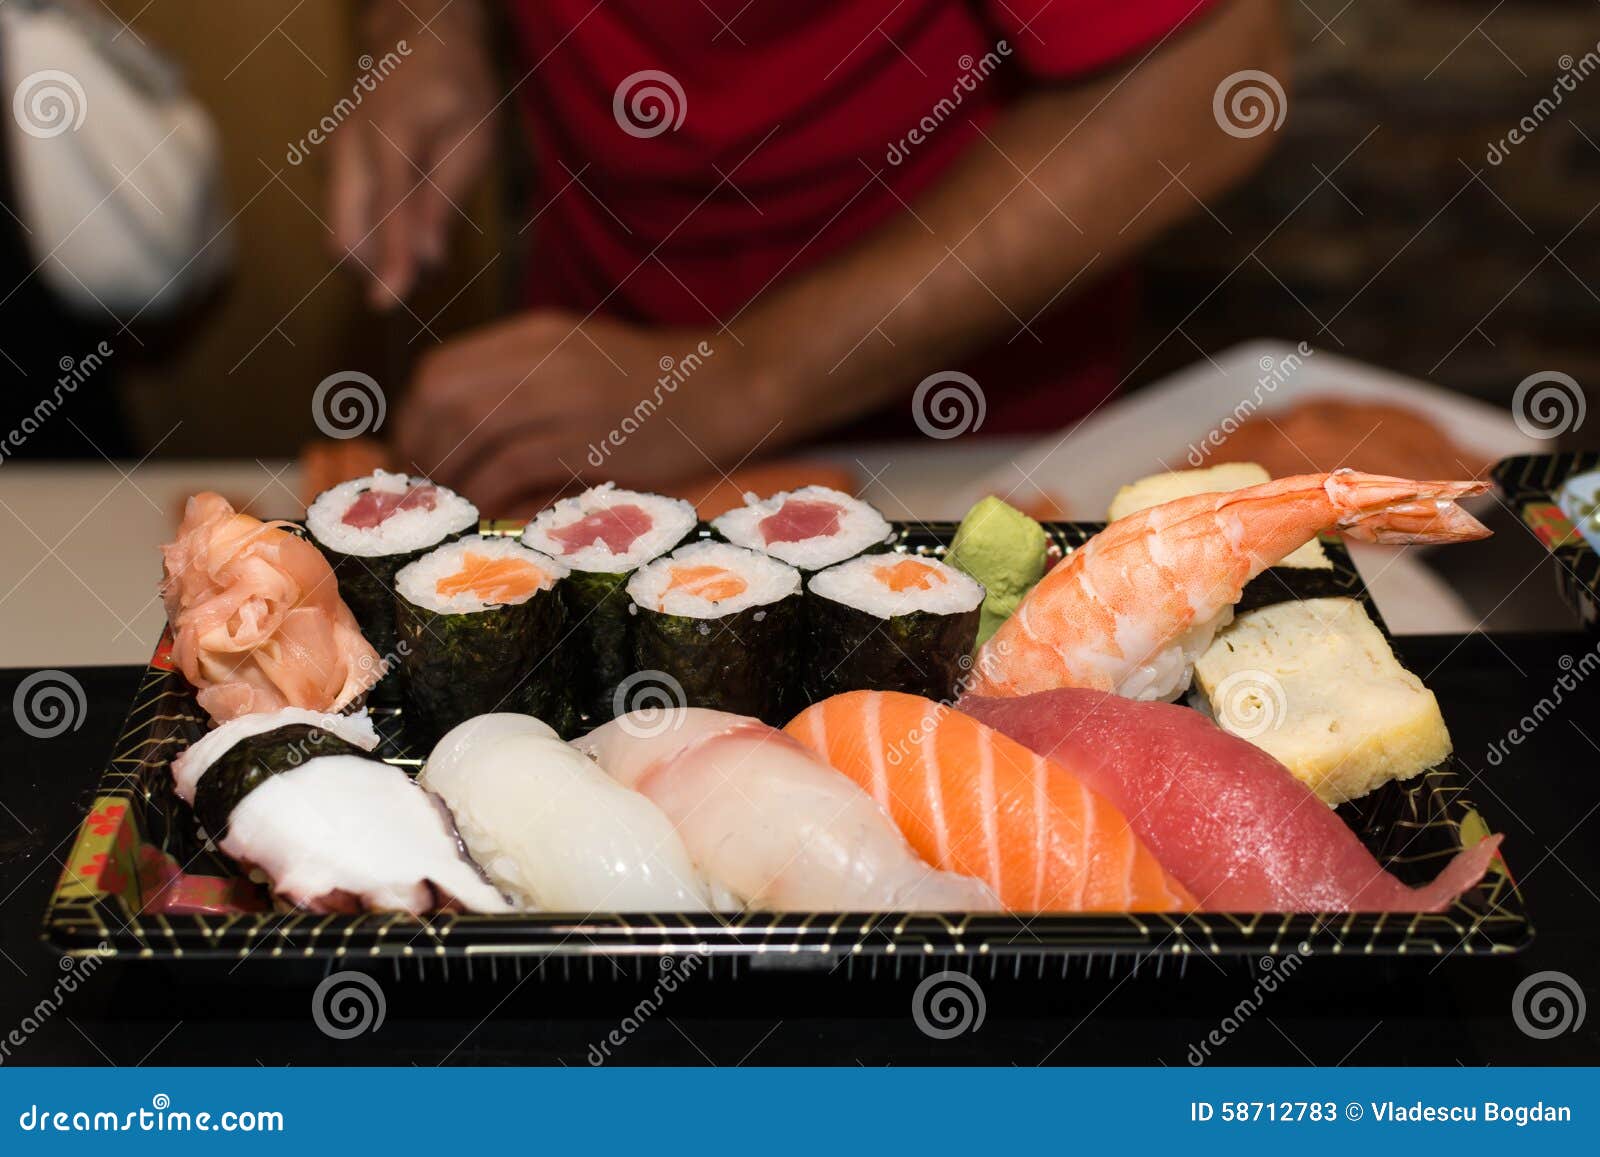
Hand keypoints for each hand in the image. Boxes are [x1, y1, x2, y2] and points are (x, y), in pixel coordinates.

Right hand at [328, 1, 495, 306]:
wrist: (419, 37)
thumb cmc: (457, 89)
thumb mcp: (473, 139)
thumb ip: (445, 199)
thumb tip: (427, 258)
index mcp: (390, 137)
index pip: (387, 214)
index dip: (389, 263)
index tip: (387, 304)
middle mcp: (350, 148)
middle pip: (343, 233)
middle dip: (375, 271)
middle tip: (418, 282)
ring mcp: (336, 156)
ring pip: (340, 231)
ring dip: (375, 259)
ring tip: (422, 249)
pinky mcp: (336, 166)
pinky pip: (347, 217)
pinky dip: (372, 239)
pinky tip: (407, 231)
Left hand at [392, 313, 775, 513]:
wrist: (723, 389)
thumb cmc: (654, 386)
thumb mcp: (580, 359)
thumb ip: (525, 379)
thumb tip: (461, 428)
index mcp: (533, 336)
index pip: (440, 370)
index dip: (415, 418)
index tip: (421, 455)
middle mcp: (540, 359)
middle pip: (441, 398)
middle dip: (421, 449)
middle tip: (428, 488)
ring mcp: (564, 397)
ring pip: (468, 431)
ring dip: (449, 476)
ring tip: (453, 506)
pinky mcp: (586, 440)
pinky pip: (509, 467)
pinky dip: (485, 494)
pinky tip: (486, 514)